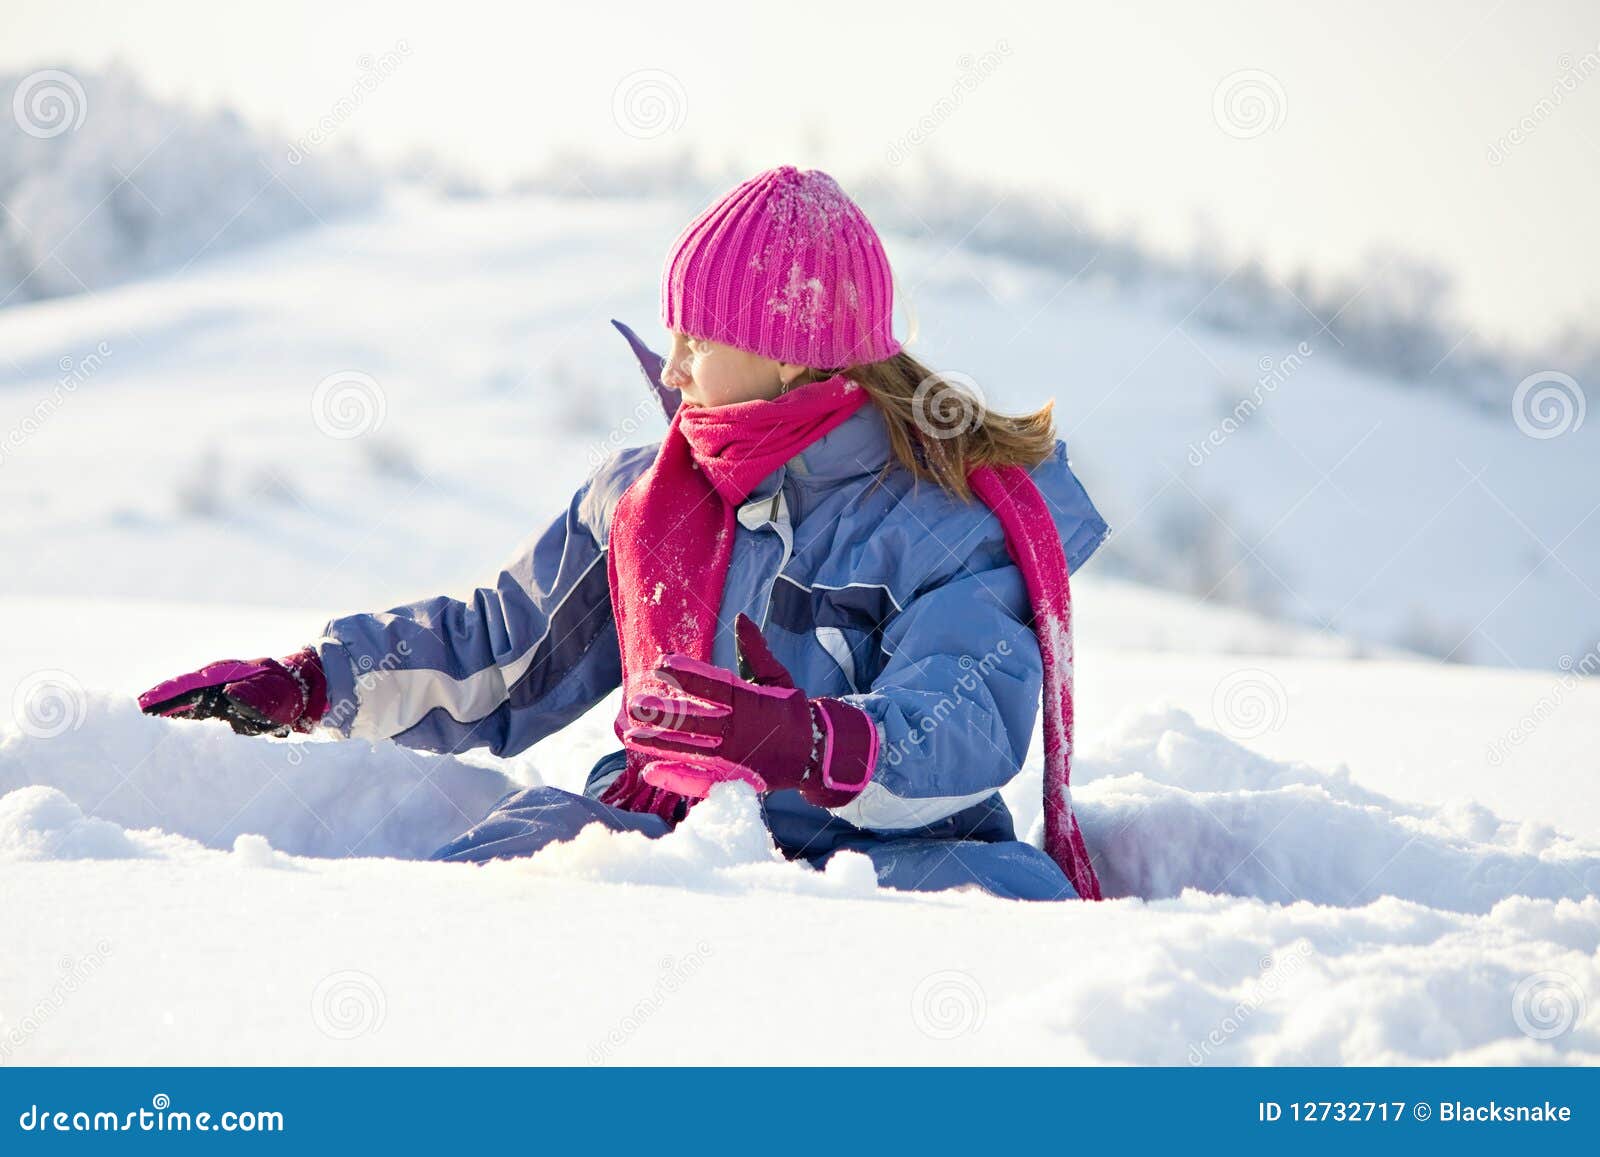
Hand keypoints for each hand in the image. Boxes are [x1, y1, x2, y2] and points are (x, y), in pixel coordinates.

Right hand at [138, 646, 327, 735]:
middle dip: (153, 709)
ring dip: (163, 719)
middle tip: (126, 724)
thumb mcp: (277, 693)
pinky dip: (180, 726)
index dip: (162, 696)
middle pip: (177, 697)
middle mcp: (213, 685)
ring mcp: (215, 697)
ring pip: (183, 709)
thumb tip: (230, 696)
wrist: (306, 689)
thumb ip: (256, 696)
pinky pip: (195, 719)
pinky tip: (166, 739)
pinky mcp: (221, 710)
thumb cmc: (290, 691)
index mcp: (222, 676)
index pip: (185, 686)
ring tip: (137, 735)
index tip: (139, 706)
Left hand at [622, 613, 877, 806]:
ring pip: (690, 750)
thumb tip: (742, 618)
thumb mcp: (777, 677)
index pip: (712, 685)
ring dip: (659, 744)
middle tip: (636, 704)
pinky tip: (651, 769)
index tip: (662, 661)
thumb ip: (756, 650)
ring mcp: (734, 759)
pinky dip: (676, 777)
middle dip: (662, 713)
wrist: (814, 752)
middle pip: (693, 722)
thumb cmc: (791, 709)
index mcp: (751, 703)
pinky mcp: (732, 780)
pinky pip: (700, 781)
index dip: (686, 673)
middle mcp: (740, 732)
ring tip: (631, 735)